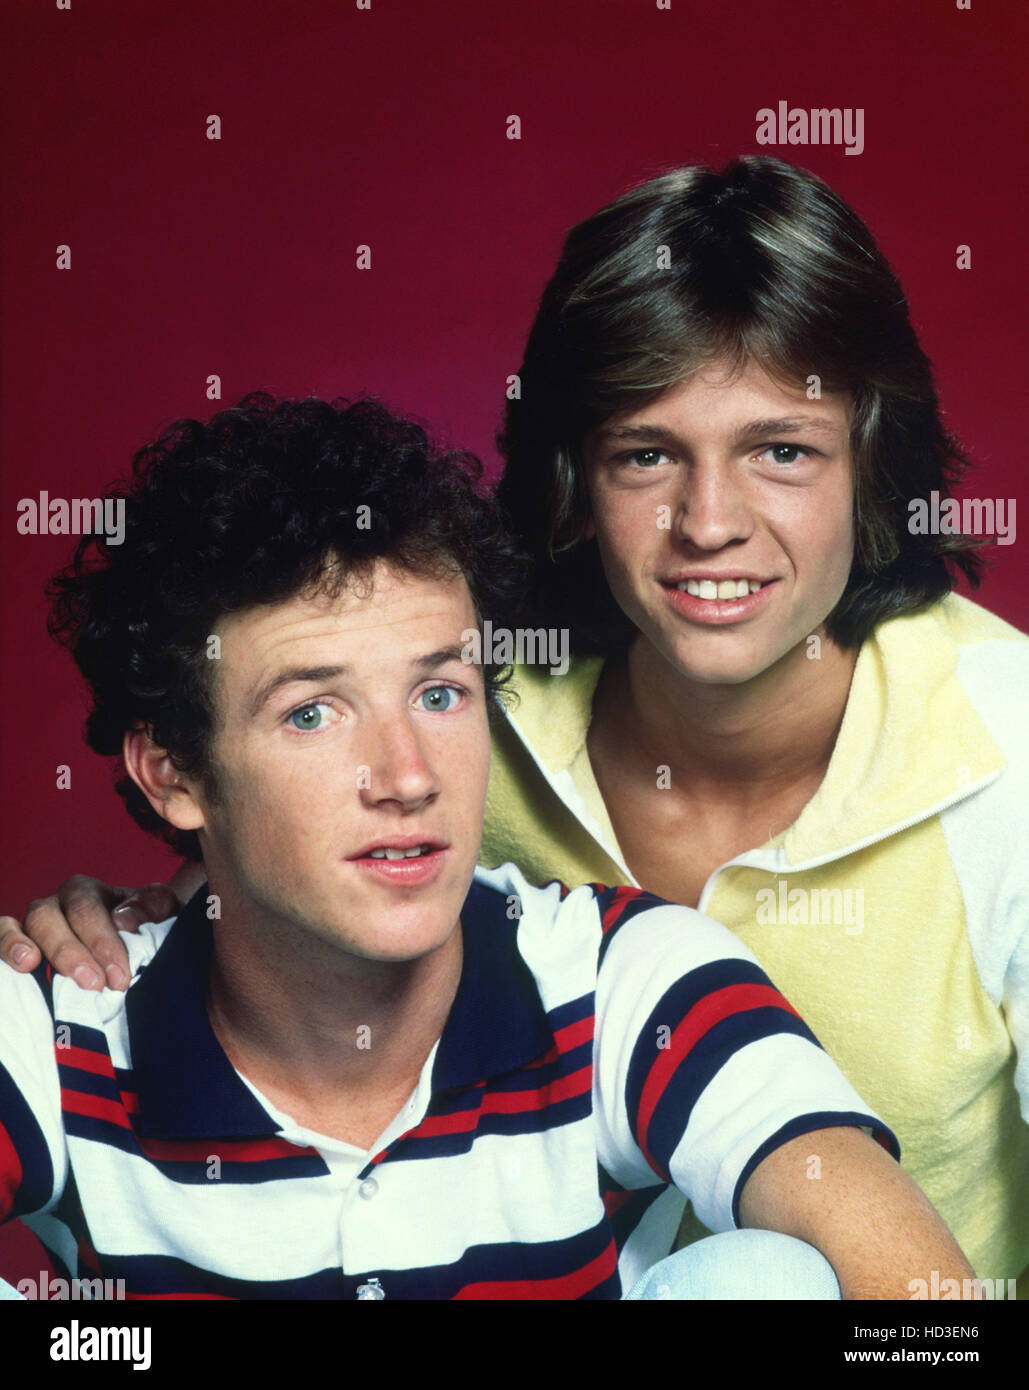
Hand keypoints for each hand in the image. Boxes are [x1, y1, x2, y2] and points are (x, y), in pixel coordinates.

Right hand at [0, 876, 182, 991]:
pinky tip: (18, 966)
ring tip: (31, 965)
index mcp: (90, 893)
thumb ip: (152, 908)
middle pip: (51, 916)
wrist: (136, 950)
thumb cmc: (146, 932)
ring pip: (24, 924)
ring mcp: (34, 926)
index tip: (120, 978)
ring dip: (25, 944)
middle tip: (93, 984)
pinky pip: (1, 934)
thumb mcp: (161, 916)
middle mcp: (57, 904)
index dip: (102, 943)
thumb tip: (125, 919)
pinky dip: (5, 945)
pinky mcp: (19, 946)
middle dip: (71, 951)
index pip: (88, 910)